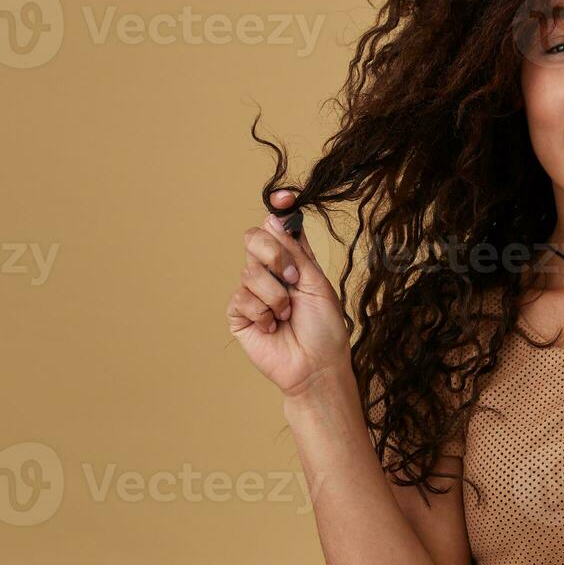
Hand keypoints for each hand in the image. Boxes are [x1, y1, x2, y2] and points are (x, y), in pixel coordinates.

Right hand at [226, 189, 351, 397]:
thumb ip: (295, 251)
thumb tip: (275, 218)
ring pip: (249, 272)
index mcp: (292, 261)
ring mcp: (252, 292)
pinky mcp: (239, 314)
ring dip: (276, 295)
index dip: (278, 208)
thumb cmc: (324, 328)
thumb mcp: (316, 283)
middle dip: (274, 255)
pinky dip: (263, 313)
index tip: (283, 198)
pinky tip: (273, 327)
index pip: (278, 227)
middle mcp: (269, 272)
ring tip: (288, 314)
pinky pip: (241, 298)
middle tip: (293, 278)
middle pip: (254, 238)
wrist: (317, 366)